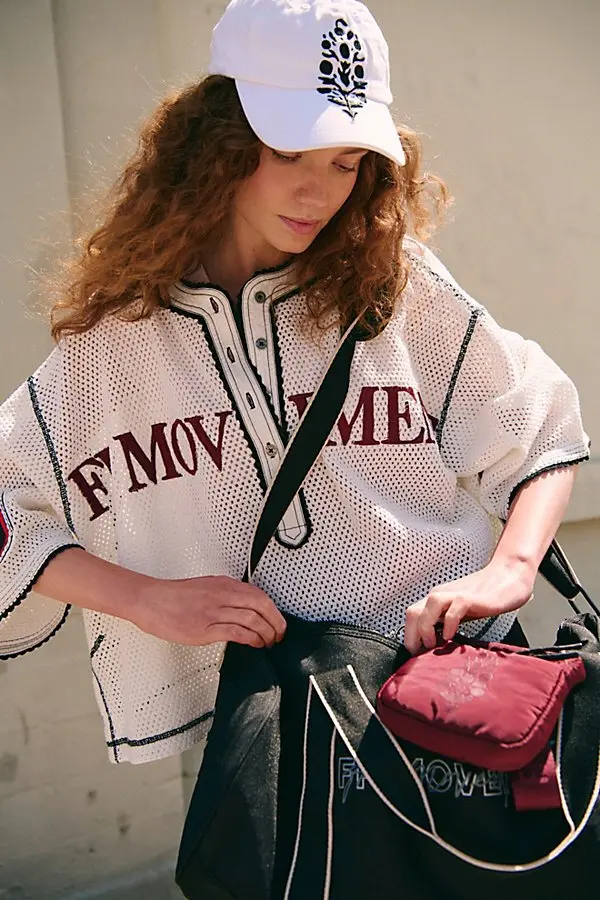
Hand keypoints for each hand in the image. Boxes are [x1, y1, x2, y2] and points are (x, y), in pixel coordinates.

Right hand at [130, 575, 286, 647]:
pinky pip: (237, 632)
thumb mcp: (205, 587)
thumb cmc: (172, 596)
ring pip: (252, 619)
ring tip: (269, 642)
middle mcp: (221, 595)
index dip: (274, 609)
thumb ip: (225, 596)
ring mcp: (214, 612)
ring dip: (266, 633)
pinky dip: (252, 639)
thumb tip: (243, 608)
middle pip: (261, 605)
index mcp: (223, 584)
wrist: (149, 600)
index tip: (278, 620)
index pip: (259, 594)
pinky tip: (255, 644)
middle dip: (276, 622)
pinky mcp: (205, 629)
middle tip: (280, 633)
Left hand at [403, 560, 534, 654]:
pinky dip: (448, 624)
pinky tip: (450, 636)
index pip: (411, 617)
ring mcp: (454, 595)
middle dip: (411, 637)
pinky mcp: (469, 598)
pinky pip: (452, 610)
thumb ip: (447, 623)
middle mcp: (441, 595)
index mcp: (437, 600)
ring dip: (424, 629)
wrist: (509, 577)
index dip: (409, 636)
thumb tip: (434, 646)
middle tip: (420, 654)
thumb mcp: (461, 613)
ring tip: (433, 645)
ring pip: (426, 609)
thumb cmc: (486, 597)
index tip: (415, 654)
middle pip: (412, 613)